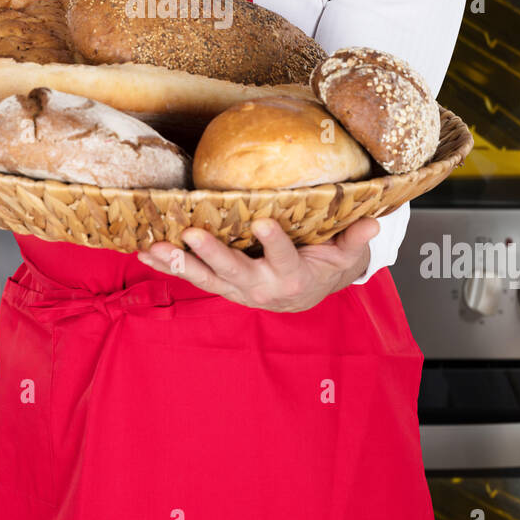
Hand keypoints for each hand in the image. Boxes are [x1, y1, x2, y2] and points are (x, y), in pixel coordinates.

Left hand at [137, 216, 380, 312]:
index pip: (285, 260)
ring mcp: (237, 290)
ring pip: (206, 278)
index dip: (275, 243)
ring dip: (180, 263)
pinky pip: (193, 277)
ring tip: (155, 248)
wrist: (305, 297)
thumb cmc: (323, 267)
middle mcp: (261, 288)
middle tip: (193, 234)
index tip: (264, 222)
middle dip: (213, 254)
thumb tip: (373, 222)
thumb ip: (354, 240)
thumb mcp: (344, 256)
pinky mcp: (221, 287)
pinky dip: (169, 266)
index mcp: (293, 278)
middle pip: (236, 272)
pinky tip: (146, 253)